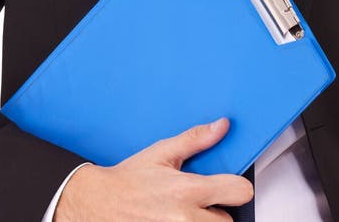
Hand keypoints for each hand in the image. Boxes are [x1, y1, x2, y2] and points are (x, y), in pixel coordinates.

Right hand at [53, 117, 252, 220]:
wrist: (100, 203)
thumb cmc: (130, 178)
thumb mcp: (162, 153)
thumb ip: (195, 140)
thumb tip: (222, 126)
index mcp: (188, 190)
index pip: (239, 192)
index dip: (237, 186)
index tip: (229, 184)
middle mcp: (186, 218)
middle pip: (227, 220)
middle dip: (216, 209)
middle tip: (199, 200)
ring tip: (186, 212)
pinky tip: (175, 218)